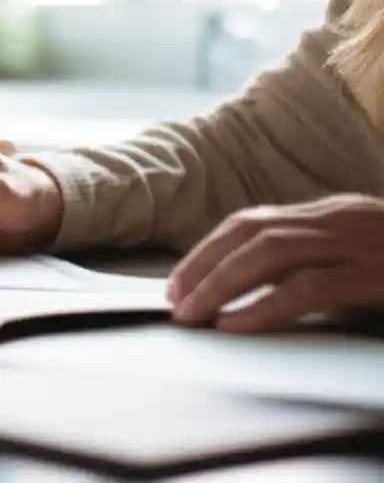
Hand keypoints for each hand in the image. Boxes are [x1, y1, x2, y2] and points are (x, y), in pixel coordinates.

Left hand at [169, 195, 383, 332]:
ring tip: (192, 314)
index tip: (177, 284)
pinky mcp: (376, 275)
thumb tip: (254, 288)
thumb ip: (310, 263)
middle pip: (250, 232)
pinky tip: (234, 324)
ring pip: (270, 253)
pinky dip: (264, 306)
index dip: (207, 251)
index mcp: (327, 215)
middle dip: (203, 266)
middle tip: (174, 302)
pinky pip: (309, 288)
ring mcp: (356, 243)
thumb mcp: (357, 254)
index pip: (250, 223)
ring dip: (221, 284)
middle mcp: (336, 220)